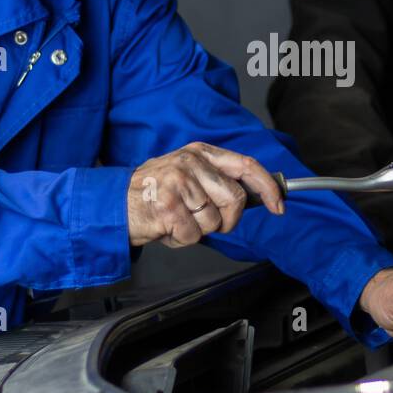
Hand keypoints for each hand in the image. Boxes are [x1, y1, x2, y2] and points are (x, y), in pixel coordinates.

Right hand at [127, 142, 283, 246]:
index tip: (278, 205)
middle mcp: (190, 163)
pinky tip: (166, 227)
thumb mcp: (187, 174)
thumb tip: (255, 196)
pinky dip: (181, 239)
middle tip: (205, 221)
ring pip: (214, 221)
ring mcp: (178, 182)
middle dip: (227, 220)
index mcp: (200, 153)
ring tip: (177, 220)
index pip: (246, 165)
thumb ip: (217, 180)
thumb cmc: (154, 193)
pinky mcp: (167, 205)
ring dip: (198, 230)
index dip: (267, 187)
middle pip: (235, 199)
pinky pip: (193, 235)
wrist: (114, 203)